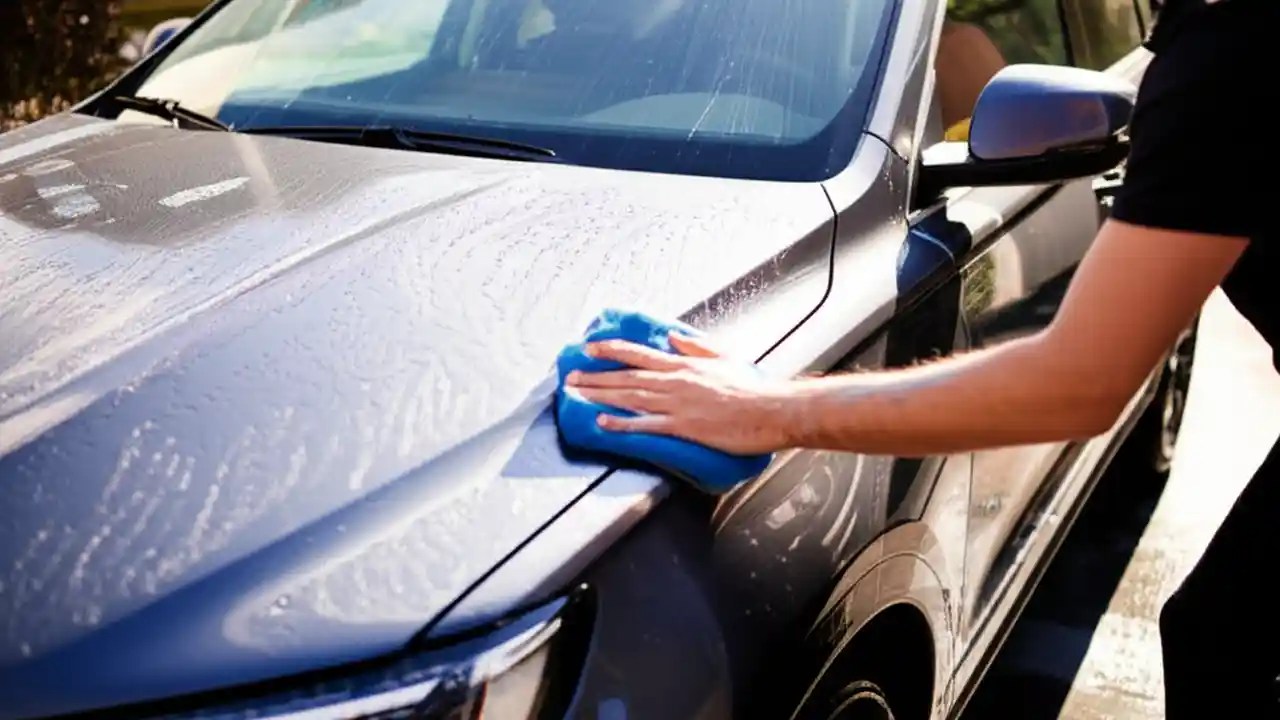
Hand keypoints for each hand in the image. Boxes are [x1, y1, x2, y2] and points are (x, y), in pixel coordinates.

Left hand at [563, 332, 796, 454]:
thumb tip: (673, 337)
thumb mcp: (723, 356)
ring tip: (577, 394)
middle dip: (595, 376)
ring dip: (600, 395)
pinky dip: (622, 422)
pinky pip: (646, 424)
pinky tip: (603, 421)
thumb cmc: (751, 387)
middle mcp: (675, 381)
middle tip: (570, 376)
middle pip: (626, 376)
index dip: (611, 350)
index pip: (639, 353)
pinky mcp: (683, 426)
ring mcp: (677, 404)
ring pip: (630, 397)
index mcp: (684, 364)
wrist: (769, 409)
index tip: (590, 348)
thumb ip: (695, 347)